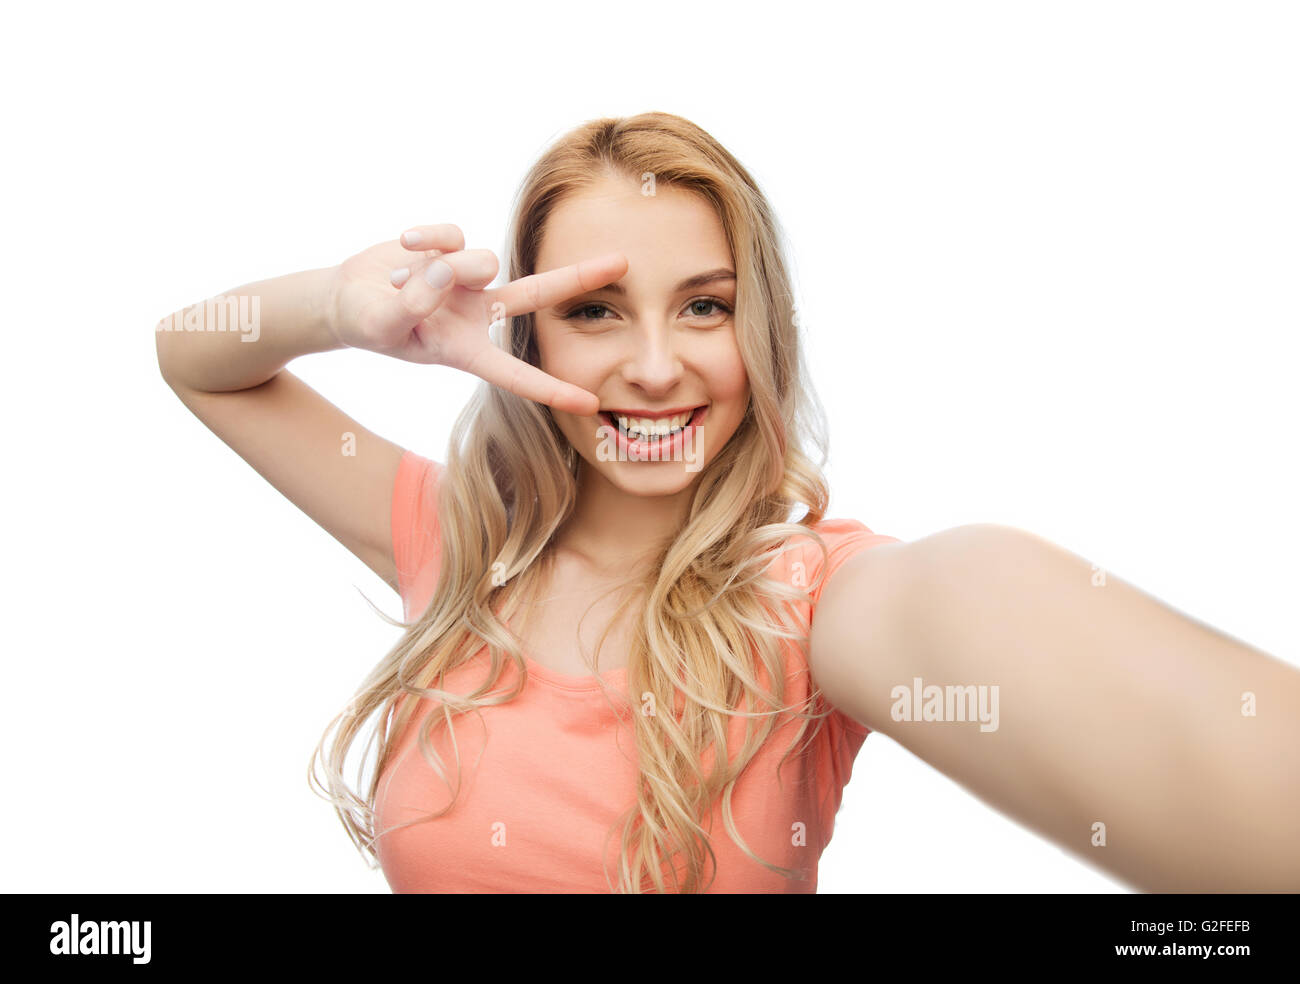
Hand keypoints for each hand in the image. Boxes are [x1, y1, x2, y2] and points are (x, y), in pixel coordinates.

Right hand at [325, 223, 625, 415]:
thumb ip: (413, 304)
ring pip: (479, 260)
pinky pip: (451, 233)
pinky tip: (404, 246)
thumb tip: (447, 273)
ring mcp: (469, 279)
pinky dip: (425, 238)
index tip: (592, 404)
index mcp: (467, 349)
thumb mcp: (380, 324)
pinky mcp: (454, 248)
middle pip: (538, 294)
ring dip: (442, 266)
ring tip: (403, 279)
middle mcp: (478, 314)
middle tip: (624, 263)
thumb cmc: (364, 322)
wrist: (345, 296)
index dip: (552, 390)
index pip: (517, 374)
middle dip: (579, 278)